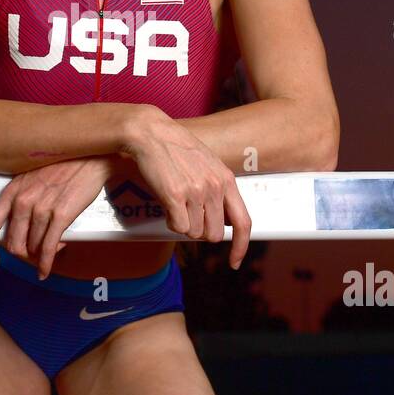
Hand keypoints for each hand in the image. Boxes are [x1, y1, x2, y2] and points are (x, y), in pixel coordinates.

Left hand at [0, 155, 114, 278]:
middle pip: (12, 244)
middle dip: (23, 254)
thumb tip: (15, 231)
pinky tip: (45, 269)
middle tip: (34, 253)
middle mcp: (22, 201)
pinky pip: (47, 248)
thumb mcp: (30, 181)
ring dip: (40, 254)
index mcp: (11, 192)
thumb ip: (18, 203)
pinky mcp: (61, 215)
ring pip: (31, 248)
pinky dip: (46, 263)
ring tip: (52, 245)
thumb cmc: (61, 170)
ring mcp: (41, 208)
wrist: (88, 160)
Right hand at [121, 107, 252, 268]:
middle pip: (214, 234)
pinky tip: (166, 206)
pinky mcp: (174, 195)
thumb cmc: (175, 148)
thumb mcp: (208, 164)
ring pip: (194, 233)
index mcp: (226, 180)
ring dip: (183, 225)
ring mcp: (196, 192)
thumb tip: (222, 219)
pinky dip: (170, 222)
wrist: (150, 132)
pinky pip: (177, 227)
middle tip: (187, 215)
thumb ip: (219, 188)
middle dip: (200, 231)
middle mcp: (214, 187)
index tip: (234, 262)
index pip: (243, 222)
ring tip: (175, 204)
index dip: (241, 247)